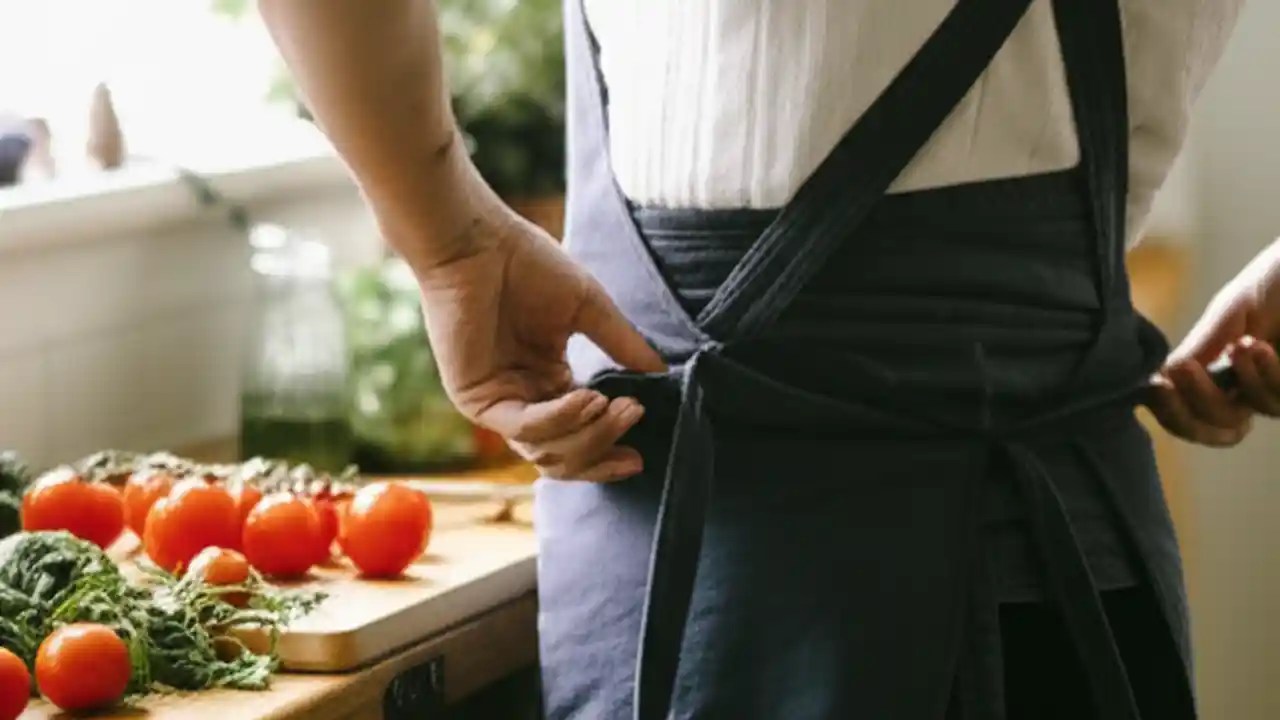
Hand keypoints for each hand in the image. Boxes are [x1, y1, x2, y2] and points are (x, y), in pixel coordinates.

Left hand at [416, 207, 665, 480]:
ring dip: (586, 434)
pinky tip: (585, 399)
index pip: (581, 436)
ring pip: (545, 451)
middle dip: (603, 444)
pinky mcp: (476, 399)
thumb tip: (661, 374)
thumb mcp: (588, 309)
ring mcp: (499, 402)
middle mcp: (524, 398)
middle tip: (634, 415)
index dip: (609, 450)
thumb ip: (622, 345)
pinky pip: (523, 426)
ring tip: (611, 405)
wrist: (479, 241)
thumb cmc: (528, 264)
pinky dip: (559, 419)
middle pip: (565, 456)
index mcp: (549, 381)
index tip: (640, 455)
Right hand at [1149, 239, 1279, 445]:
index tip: (1154, 387)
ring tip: (1241, 343)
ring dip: (1238, 383)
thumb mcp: (1229, 314)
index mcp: (1224, 374)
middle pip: (1216, 430)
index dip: (1171, 413)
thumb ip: (1199, 350)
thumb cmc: (1279, 281)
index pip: (1190, 416)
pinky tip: (1256, 346)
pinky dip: (1263, 377)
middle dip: (1194, 406)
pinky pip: (1278, 403)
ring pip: (1246, 418)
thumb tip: (1152, 384)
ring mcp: (1279, 391)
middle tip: (1178, 372)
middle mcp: (1252, 390)